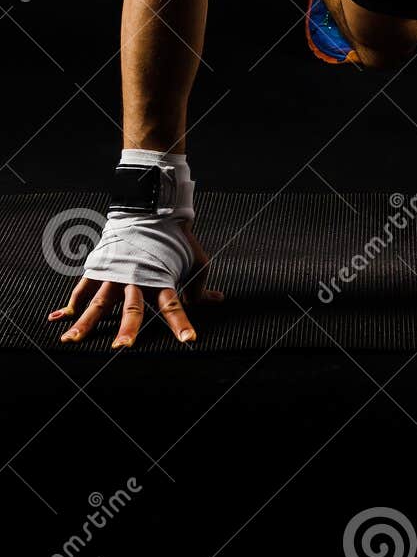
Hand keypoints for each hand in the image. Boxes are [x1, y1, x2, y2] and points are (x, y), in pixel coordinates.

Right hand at [47, 225, 222, 349]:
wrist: (153, 208)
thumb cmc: (176, 239)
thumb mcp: (196, 260)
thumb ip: (201, 285)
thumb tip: (217, 301)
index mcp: (161, 279)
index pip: (174, 306)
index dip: (182, 323)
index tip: (188, 340)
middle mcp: (137, 279)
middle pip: (132, 308)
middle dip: (127, 329)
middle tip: (121, 348)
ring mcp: (115, 273)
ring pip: (99, 303)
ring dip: (85, 323)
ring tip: (71, 341)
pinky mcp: (100, 266)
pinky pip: (83, 289)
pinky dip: (70, 304)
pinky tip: (58, 318)